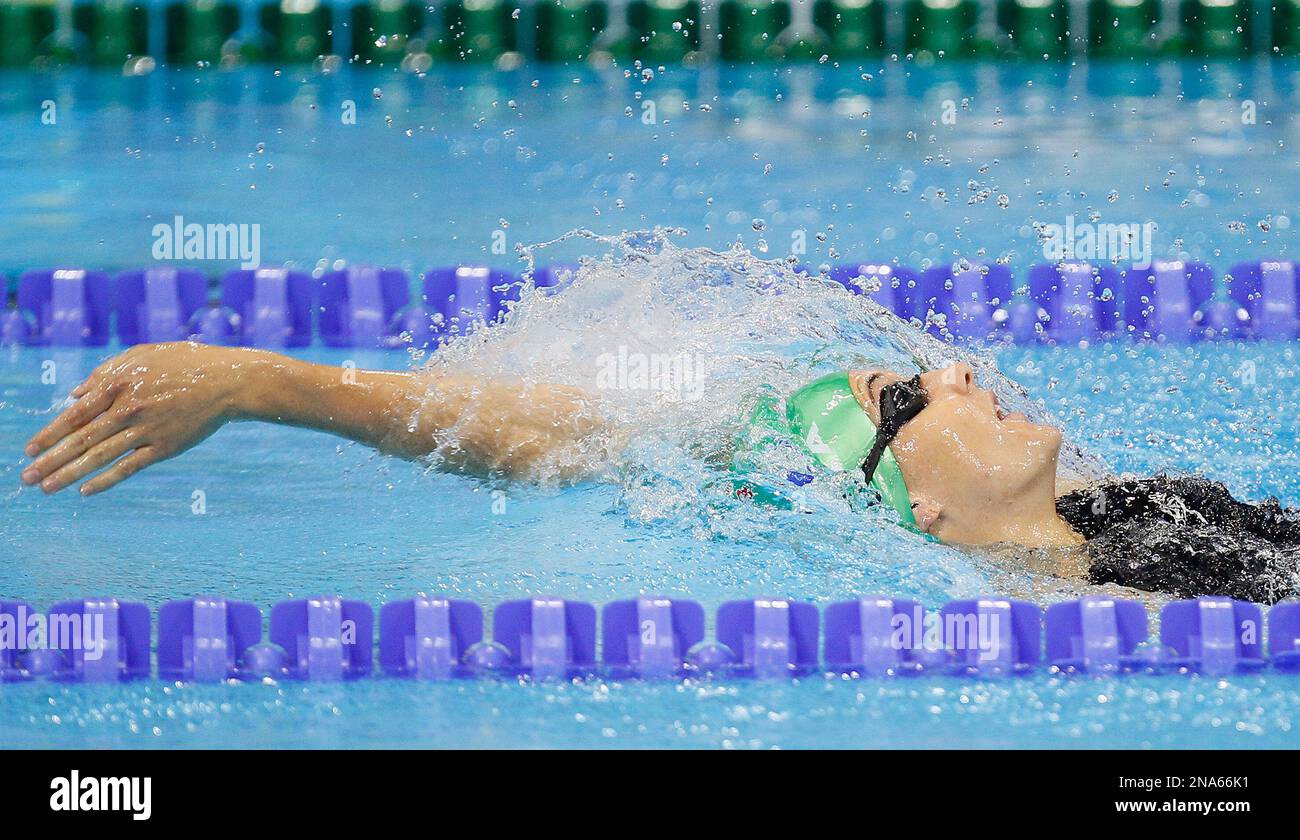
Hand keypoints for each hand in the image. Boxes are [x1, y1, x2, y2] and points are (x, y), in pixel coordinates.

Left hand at [22, 342, 250, 495]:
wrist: (228, 382)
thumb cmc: (185, 364)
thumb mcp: (142, 355)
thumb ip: (105, 372)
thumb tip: (74, 395)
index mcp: (119, 384)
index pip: (75, 415)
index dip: (50, 434)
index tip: (30, 450)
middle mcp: (128, 408)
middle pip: (81, 439)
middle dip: (50, 460)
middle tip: (27, 478)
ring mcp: (147, 429)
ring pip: (100, 456)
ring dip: (69, 474)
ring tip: (46, 488)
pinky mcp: (165, 446)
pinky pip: (129, 466)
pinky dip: (106, 480)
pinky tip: (86, 491)